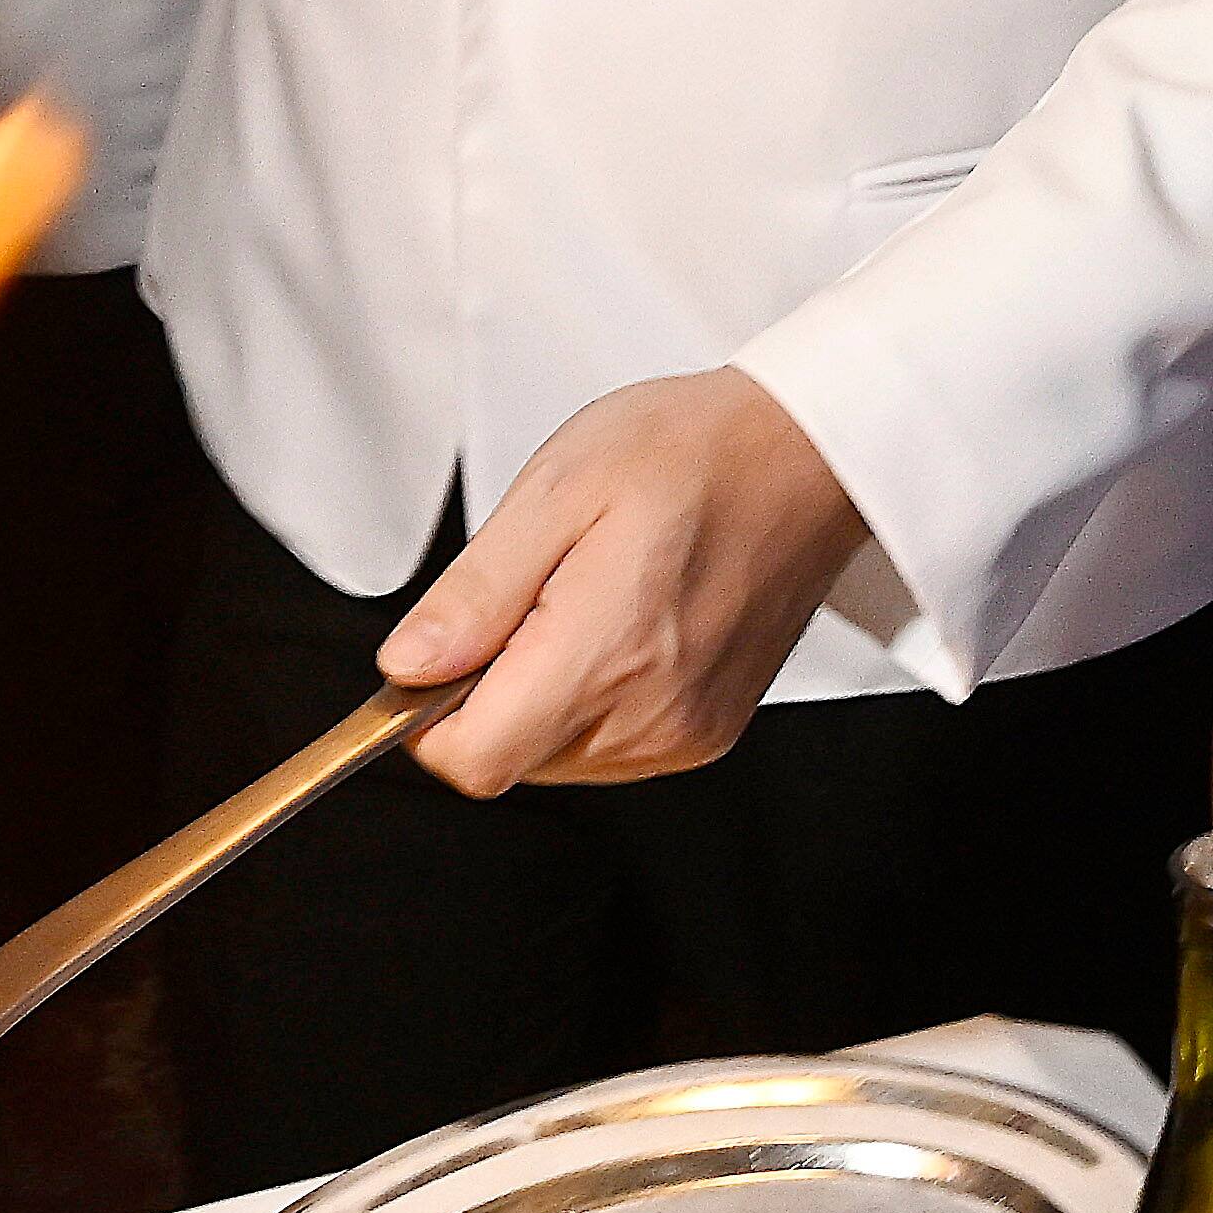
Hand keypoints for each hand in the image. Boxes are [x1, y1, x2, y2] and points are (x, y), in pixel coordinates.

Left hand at [380, 370, 868, 792]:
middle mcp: (651, 717)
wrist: (805, 454)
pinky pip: (607, 745)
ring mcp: (685, 733)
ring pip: (554, 755)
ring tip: (582, 596)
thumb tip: (407, 668)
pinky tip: (617, 619)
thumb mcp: (556, 489)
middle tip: (531, 591)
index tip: (435, 652)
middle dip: (486, 689)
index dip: (426, 715)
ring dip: (538, 692)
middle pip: (508, 758)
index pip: (473, 760)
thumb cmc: (691, 452)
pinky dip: (588, 695)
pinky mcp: (706, 733)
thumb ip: (475, 594)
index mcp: (606, 656)